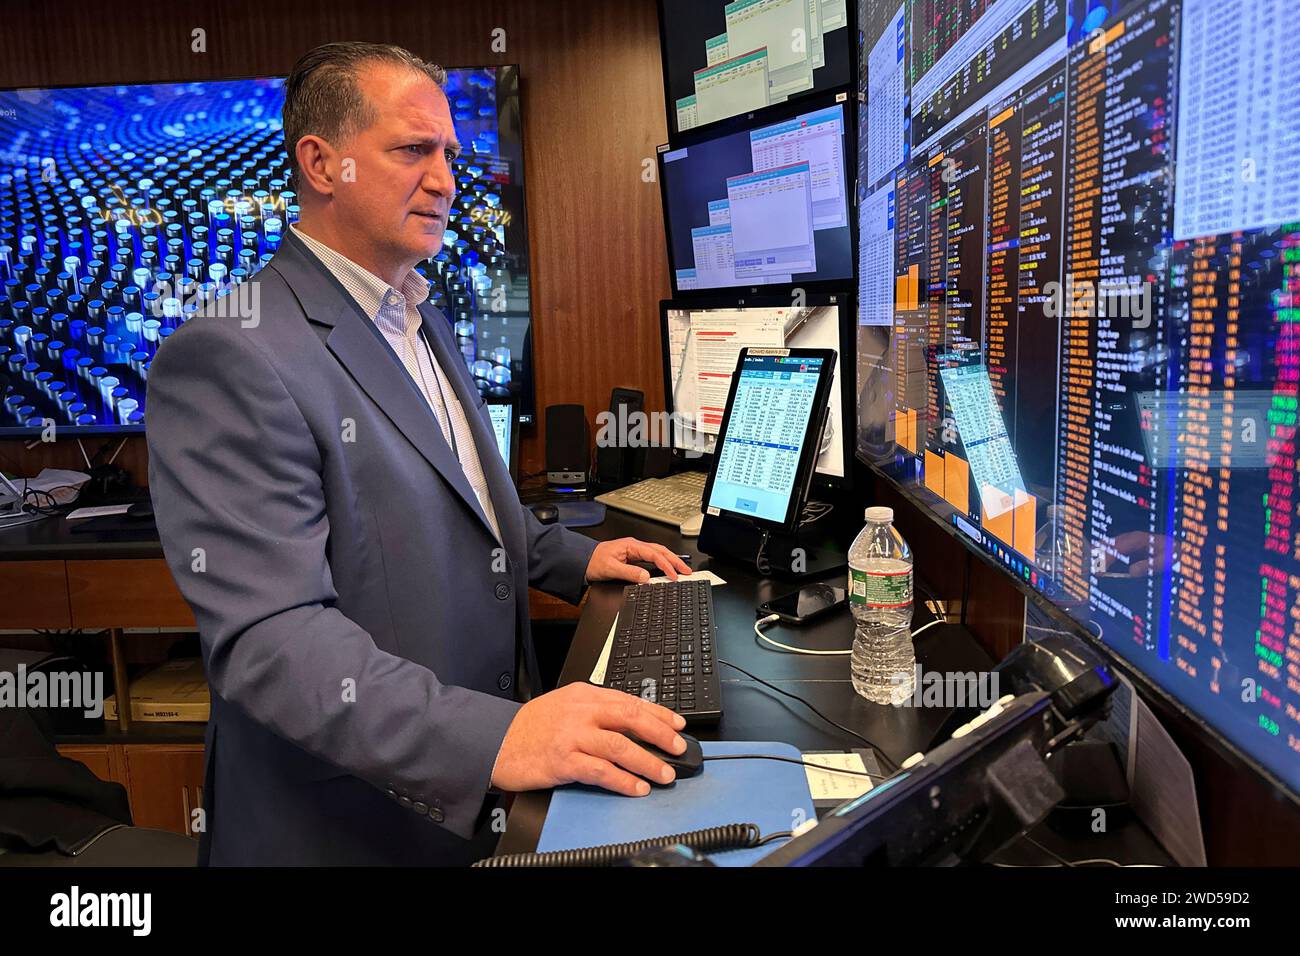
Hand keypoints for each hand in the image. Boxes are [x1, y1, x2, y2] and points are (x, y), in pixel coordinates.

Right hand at [490, 683, 687, 795]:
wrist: (495, 742)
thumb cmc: (531, 727)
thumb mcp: (566, 706)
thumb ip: (597, 712)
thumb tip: (635, 725)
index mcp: (584, 695)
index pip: (630, 701)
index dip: (659, 714)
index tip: (677, 724)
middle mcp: (580, 711)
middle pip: (630, 718)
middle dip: (660, 733)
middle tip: (678, 747)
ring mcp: (571, 736)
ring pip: (620, 746)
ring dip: (647, 761)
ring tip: (664, 774)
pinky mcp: (562, 761)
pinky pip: (600, 771)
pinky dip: (622, 780)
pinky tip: (636, 788)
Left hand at [585, 537, 690, 583]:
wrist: (581, 560)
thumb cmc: (593, 561)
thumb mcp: (611, 569)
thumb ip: (630, 573)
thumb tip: (647, 578)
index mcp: (631, 545)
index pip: (654, 555)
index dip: (666, 565)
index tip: (674, 575)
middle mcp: (634, 546)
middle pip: (660, 551)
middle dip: (675, 561)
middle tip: (687, 571)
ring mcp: (634, 551)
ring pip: (658, 554)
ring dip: (670, 561)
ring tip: (681, 570)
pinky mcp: (632, 557)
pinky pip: (651, 559)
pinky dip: (662, 564)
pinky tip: (666, 569)